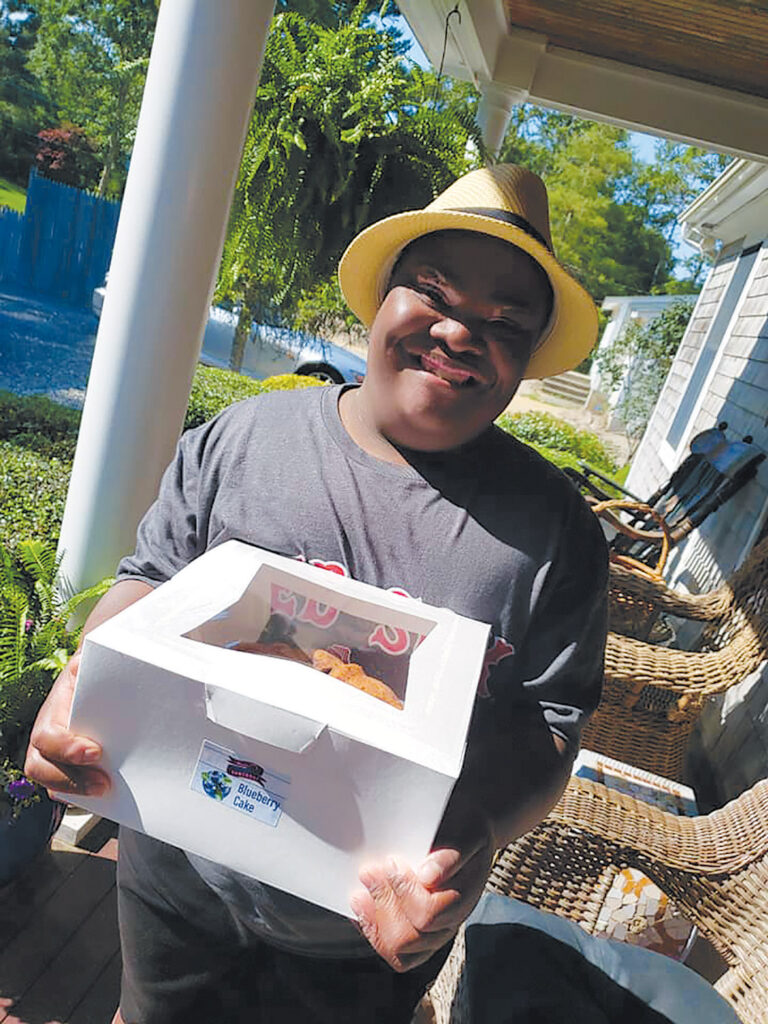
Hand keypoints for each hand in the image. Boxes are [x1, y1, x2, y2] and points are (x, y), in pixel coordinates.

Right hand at [24, 652, 109, 798]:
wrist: (93, 674)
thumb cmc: (94, 671)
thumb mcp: (93, 664)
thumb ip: (102, 664)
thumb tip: (119, 663)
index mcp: (54, 709)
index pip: (47, 736)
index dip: (66, 748)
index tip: (96, 752)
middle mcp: (47, 733)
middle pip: (40, 766)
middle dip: (70, 779)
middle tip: (102, 783)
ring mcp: (53, 751)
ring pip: (49, 780)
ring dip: (75, 790)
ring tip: (105, 789)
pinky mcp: (67, 763)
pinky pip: (65, 786)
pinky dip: (81, 794)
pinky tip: (105, 793)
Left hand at [350, 792, 494, 971]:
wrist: (468, 831)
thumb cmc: (464, 831)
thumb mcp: (466, 832)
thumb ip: (450, 855)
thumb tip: (429, 876)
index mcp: (463, 895)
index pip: (428, 913)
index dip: (404, 890)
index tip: (391, 862)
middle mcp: (450, 920)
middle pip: (411, 937)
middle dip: (384, 904)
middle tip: (368, 873)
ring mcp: (434, 932)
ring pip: (400, 950)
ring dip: (375, 920)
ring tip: (359, 895)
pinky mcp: (417, 935)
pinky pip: (395, 953)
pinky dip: (373, 931)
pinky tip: (362, 910)